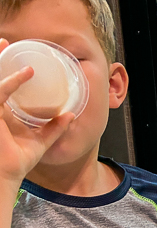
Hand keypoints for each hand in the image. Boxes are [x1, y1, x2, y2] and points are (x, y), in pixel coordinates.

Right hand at [0, 38, 73, 186]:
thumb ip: (55, 129)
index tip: (26, 65)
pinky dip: (10, 82)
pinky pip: (0, 92)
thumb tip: (71, 116)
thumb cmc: (17, 163)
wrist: (7, 176)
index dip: (7, 73)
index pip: (0, 87)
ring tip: (6, 45)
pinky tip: (24, 75)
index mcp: (0, 113)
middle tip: (5, 42)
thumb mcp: (41, 143)